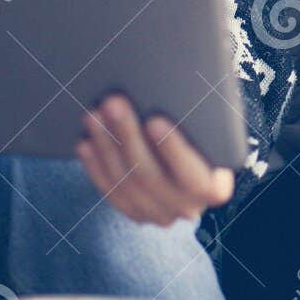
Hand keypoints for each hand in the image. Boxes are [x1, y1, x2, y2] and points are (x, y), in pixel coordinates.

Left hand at [77, 94, 234, 225]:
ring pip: (125, 182)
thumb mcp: (211, 131)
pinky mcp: (133, 211)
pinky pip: (109, 190)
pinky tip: (85, 142)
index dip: (173, 149)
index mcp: (214, 189)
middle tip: (113, 104)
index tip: (155, 120)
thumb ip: (198, 120)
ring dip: (105, 146)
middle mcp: (187, 207)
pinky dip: (95, 166)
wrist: (194, 166)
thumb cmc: (206, 138)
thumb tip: (175, 85)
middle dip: (128, 136)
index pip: (193, 175)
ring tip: (93, 116)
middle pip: (151, 176)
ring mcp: (157, 213)